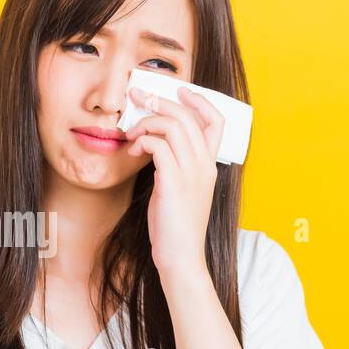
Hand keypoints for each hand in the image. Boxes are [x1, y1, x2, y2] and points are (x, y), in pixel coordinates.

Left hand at [124, 85, 225, 278]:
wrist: (180, 257)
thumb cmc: (174, 226)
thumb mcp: (179, 190)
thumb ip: (173, 166)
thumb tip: (154, 146)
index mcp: (209, 166)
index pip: (217, 121)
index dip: (200, 101)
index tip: (179, 90)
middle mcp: (204, 166)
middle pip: (189, 116)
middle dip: (161, 100)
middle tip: (138, 96)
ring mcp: (192, 173)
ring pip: (173, 126)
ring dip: (147, 121)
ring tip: (131, 132)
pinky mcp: (174, 183)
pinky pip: (159, 145)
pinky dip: (143, 141)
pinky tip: (133, 150)